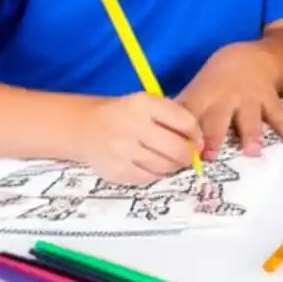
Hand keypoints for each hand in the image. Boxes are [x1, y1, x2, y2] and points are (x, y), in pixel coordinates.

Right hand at [78, 93, 203, 184]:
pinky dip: (156, 174)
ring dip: (173, 166)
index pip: (185, 123)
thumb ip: (173, 117)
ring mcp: (122, 150)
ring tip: (169, 160)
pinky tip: (152, 165)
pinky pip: (149, 178)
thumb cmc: (124, 114)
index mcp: (143, 104)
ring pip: (165, 166)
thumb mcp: (146, 103)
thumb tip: (199, 144)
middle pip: (177, 148)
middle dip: (188, 155)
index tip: (197, 140)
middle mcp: (132, 126)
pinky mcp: (115, 170)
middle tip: (188, 156)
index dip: (197, 135)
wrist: (83, 126)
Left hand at [176, 43, 282, 158]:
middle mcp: (226, 98)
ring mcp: (250, 99)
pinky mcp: (269, 99)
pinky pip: (279, 114)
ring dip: (251, 135)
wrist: (251, 58)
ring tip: (252, 151)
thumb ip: (184, 112)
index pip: (191, 114)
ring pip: (250, 118)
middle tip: (211, 154)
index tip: (182, 150)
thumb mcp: (197, 89)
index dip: (186, 131)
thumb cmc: (217, 80)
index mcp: (203, 96)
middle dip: (214, 136)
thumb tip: (161, 136)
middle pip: (218, 119)